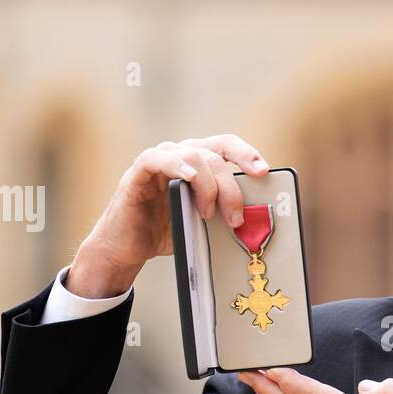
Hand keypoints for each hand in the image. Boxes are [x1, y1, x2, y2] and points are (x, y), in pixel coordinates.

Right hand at [68, 134, 268, 295]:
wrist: (129, 247)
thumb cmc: (167, 231)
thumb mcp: (204, 221)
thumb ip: (224, 211)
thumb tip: (255, 216)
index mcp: (198, 163)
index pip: (225, 146)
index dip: (246, 154)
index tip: (263, 172)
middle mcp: (180, 156)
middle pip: (214, 156)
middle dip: (231, 188)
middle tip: (235, 218)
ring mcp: (159, 161)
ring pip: (194, 157)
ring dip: (209, 187)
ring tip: (207, 214)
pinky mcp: (138, 172)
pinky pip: (158, 159)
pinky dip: (177, 165)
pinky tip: (189, 177)